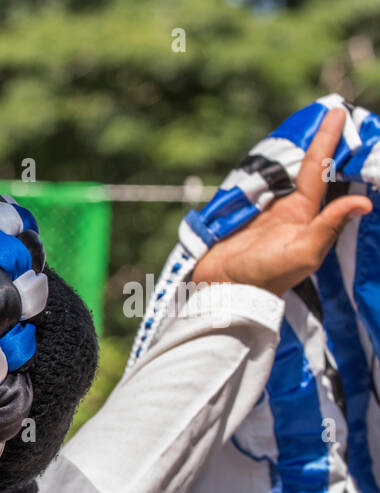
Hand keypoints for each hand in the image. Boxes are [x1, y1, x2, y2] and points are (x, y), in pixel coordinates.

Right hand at [192, 108, 371, 296]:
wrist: (220, 289)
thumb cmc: (265, 276)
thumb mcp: (303, 253)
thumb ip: (329, 226)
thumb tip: (364, 202)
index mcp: (305, 215)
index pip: (320, 170)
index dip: (329, 142)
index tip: (338, 113)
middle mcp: (288, 208)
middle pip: (305, 166)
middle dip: (318, 141)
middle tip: (328, 111)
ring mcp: (262, 208)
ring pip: (280, 171)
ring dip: (291, 149)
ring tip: (303, 122)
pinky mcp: (239, 211)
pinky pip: (253, 181)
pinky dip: (262, 165)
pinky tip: (268, 150)